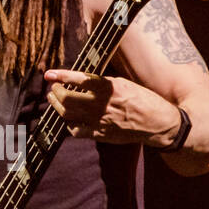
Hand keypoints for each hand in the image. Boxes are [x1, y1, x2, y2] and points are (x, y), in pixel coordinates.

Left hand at [44, 69, 181, 146]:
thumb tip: (82, 79)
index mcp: (110, 88)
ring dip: (57, 105)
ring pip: (68, 114)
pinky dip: (67, 123)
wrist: (158, 124)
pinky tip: (66, 118)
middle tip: (54, 87)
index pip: (79, 80)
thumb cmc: (143, 100)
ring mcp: (100, 121)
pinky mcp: (100, 134)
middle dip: (56, 91)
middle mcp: (103, 104)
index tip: (50, 74)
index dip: (61, 76)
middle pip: (68, 98)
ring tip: (53, 99)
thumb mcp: (125, 84)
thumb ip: (104, 83)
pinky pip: (76, 130)